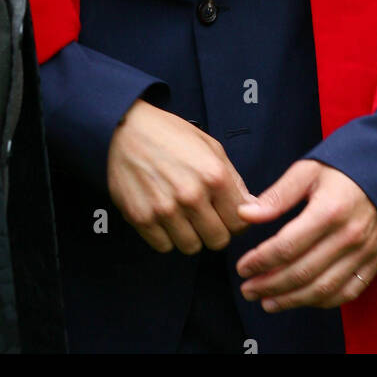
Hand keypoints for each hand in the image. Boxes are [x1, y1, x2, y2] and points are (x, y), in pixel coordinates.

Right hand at [107, 101, 253, 254]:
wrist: (125, 128)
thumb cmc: (170, 134)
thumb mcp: (210, 146)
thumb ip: (234, 179)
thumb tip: (251, 208)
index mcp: (213, 175)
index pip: (240, 223)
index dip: (235, 220)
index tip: (225, 214)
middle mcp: (191, 195)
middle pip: (218, 241)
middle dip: (214, 230)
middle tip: (203, 215)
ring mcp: (165, 209)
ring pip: (191, 247)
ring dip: (189, 235)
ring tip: (181, 214)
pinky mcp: (141, 218)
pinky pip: (164, 246)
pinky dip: (165, 236)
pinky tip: (163, 215)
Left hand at [234, 159, 376, 310]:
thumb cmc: (345, 169)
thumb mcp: (308, 170)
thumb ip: (277, 195)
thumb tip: (246, 214)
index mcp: (329, 211)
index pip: (287, 246)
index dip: (260, 261)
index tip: (242, 267)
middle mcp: (348, 237)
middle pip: (302, 272)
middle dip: (270, 285)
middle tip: (248, 289)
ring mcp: (364, 253)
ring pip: (323, 289)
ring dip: (291, 300)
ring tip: (267, 301)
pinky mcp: (374, 263)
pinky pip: (346, 292)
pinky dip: (321, 301)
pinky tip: (301, 299)